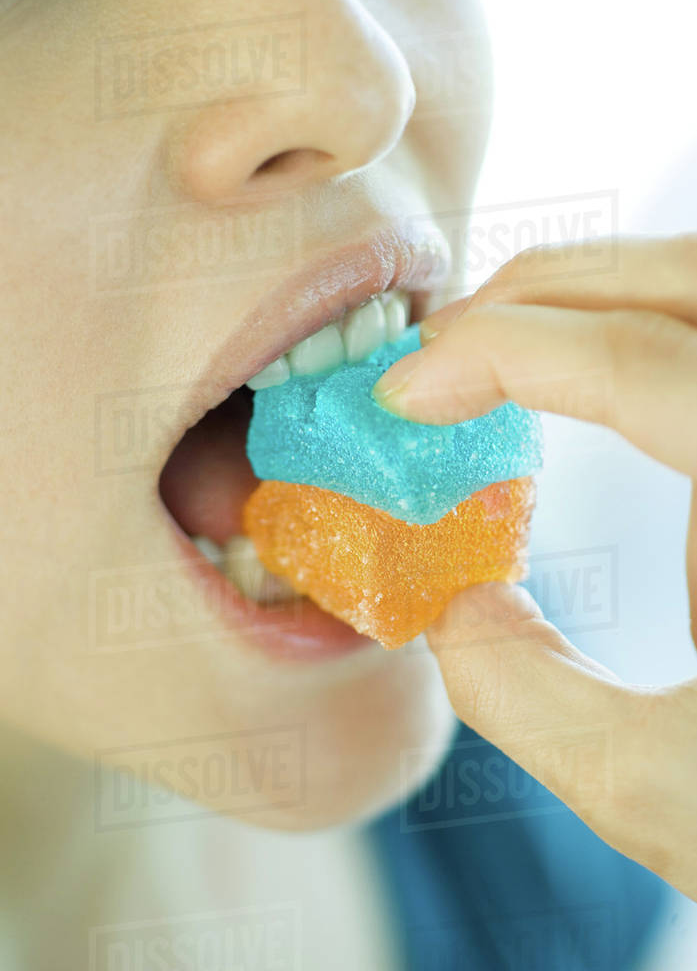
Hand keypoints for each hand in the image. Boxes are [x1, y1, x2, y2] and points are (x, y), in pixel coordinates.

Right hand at [373, 234, 696, 899]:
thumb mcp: (663, 793)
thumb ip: (527, 695)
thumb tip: (457, 609)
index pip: (633, 359)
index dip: (497, 352)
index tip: (405, 392)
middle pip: (684, 279)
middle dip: (542, 290)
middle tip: (443, 347)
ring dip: (601, 291)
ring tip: (506, 344)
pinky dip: (651, 326)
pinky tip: (600, 374)